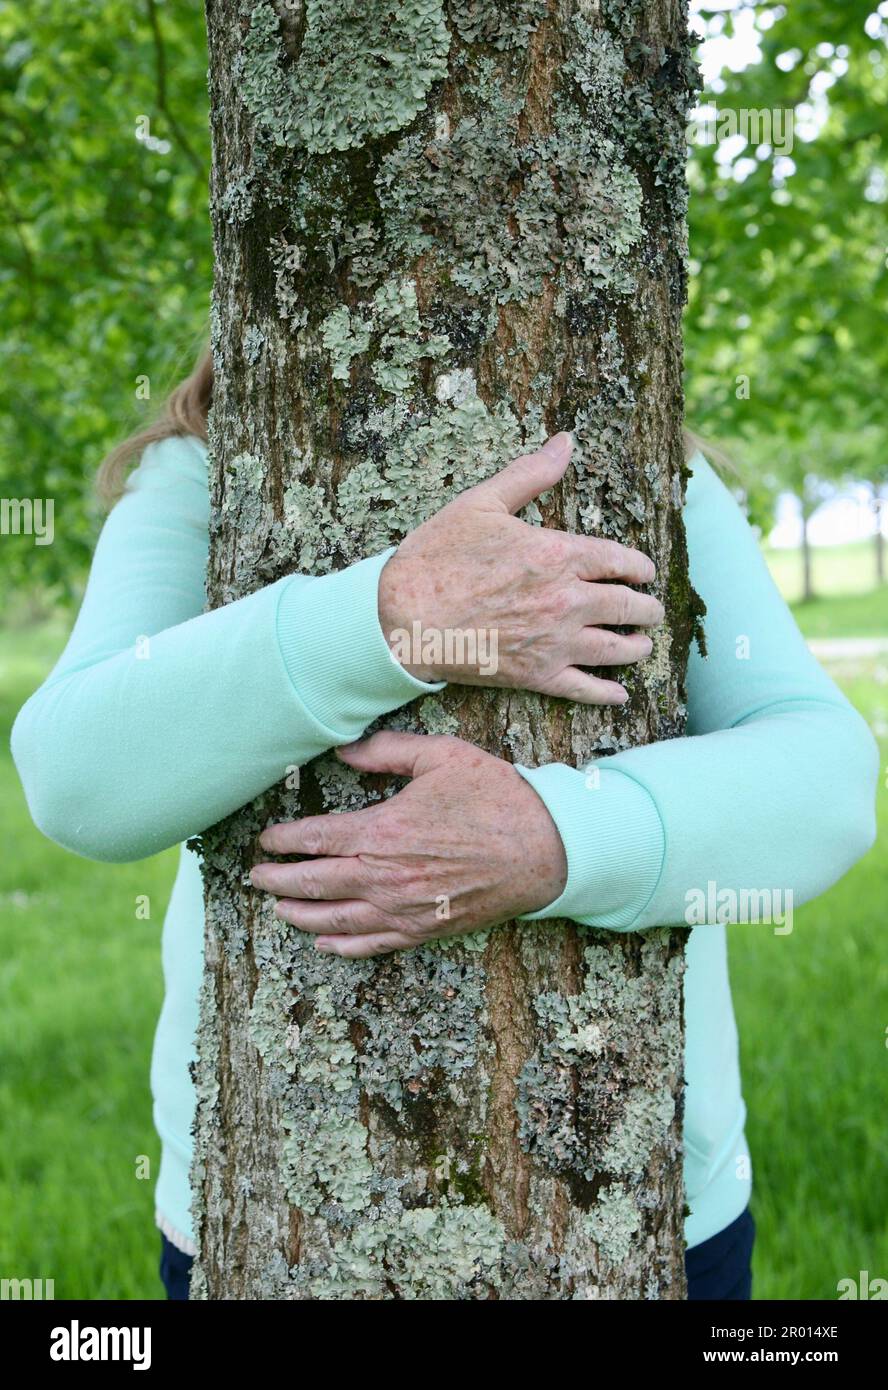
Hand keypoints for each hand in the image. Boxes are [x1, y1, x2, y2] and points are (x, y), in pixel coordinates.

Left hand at [250, 732, 567, 958]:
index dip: (281, 842)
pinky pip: (370, 945)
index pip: (311, 840)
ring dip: (298, 916)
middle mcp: (382, 878)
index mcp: (380, 832)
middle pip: (310, 885)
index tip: (266, 840)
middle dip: (276, 882)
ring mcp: (401, 910)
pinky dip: (341, 946)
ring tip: (278, 909)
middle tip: (257, 877)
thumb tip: (342, 749)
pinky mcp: (422, 931)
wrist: (544, 849)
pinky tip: (324, 942)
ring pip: (332, 920)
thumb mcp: (440, 757)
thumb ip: (385, 751)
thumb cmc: (494, 798)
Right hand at [377, 432, 663, 704]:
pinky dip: (608, 693)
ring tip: (643, 645)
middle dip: (648, 609)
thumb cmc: (438, 556)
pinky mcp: (537, 675)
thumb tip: (565, 441)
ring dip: (638, 647)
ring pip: (617, 649)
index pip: (622, 561)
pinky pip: (586, 689)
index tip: (645, 573)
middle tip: (653, 611)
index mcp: (560, 554)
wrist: (403, 616)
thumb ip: (530, 473)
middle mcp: (568, 600)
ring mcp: (555, 642)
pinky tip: (620, 694)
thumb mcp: (482, 502)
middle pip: (629, 607)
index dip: (640, 568)